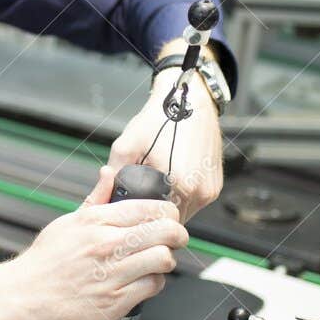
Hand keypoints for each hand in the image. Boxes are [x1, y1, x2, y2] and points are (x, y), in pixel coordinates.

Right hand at [0, 165, 185, 319]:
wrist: (20, 297)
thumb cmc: (42, 262)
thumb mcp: (67, 222)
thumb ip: (95, 199)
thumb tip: (109, 174)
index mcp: (96, 221)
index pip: (151, 208)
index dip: (169, 212)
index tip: (169, 218)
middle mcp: (106, 244)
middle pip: (165, 232)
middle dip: (177, 234)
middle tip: (174, 239)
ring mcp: (112, 274)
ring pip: (163, 259)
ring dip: (166, 261)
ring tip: (157, 261)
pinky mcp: (114, 301)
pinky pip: (152, 287)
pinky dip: (154, 283)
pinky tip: (143, 280)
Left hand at [108, 70, 222, 222]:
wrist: (189, 98)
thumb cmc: (159, 119)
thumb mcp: (126, 145)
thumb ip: (113, 175)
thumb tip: (103, 198)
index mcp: (180, 186)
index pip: (156, 220)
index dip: (141, 217)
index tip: (131, 210)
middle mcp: (199, 192)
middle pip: (171, 220)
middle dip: (155, 213)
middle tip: (140, 199)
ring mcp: (210, 190)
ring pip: (184, 213)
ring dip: (169, 206)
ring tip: (156, 187)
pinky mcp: (215, 185)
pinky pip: (195, 202)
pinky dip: (182, 197)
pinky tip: (171, 179)